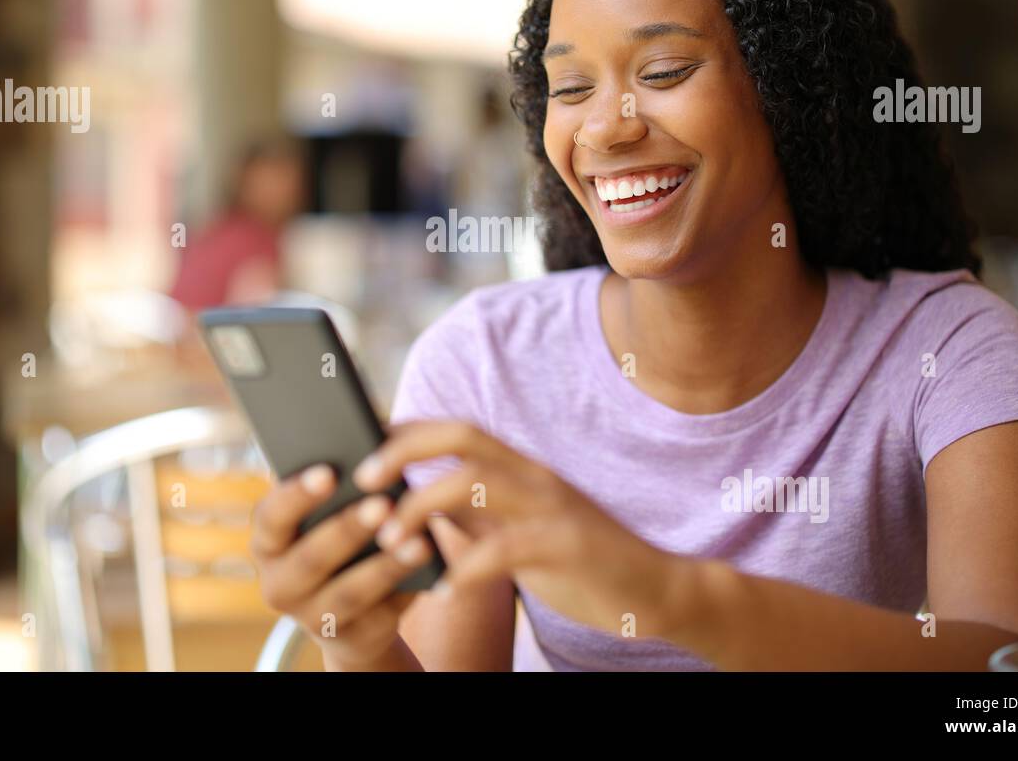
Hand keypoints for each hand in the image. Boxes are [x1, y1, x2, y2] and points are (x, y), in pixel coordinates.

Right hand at [249, 464, 432, 666]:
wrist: (353, 612)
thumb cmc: (341, 541)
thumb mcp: (330, 516)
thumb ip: (340, 490)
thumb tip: (377, 451)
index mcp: (268, 541)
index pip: (272, 516)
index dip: (296, 496)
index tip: (328, 472)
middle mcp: (278, 584)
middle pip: (311, 558)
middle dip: (348, 530)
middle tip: (383, 503)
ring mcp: (310, 617)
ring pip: (349, 593)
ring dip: (385, 566)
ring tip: (419, 541)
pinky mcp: (348, 640)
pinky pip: (379, 615)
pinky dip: (405, 588)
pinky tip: (429, 567)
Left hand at [353, 421, 691, 640]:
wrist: (656, 587)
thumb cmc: (577, 560)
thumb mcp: (516, 529)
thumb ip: (472, 512)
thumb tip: (411, 502)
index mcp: (521, 468)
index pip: (457, 428)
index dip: (407, 430)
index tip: (361, 444)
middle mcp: (535, 476)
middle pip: (462, 435)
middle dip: (405, 449)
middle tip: (363, 479)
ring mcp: (553, 507)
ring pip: (476, 482)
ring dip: (421, 506)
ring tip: (390, 539)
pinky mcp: (567, 546)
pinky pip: (505, 548)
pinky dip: (465, 567)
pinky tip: (441, 589)